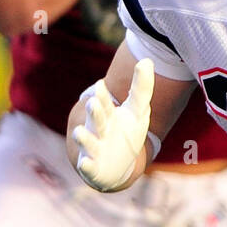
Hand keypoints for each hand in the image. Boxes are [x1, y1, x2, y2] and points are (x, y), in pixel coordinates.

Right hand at [70, 59, 153, 191]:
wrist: (116, 164)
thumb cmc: (125, 132)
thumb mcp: (138, 111)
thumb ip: (142, 87)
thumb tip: (147, 60)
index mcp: (107, 114)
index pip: (105, 103)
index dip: (103, 96)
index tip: (102, 85)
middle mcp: (98, 129)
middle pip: (96, 120)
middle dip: (95, 112)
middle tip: (93, 103)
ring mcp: (93, 148)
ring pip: (87, 141)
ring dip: (84, 138)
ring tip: (79, 132)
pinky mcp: (92, 167)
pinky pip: (88, 166)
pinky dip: (86, 166)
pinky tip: (85, 164)